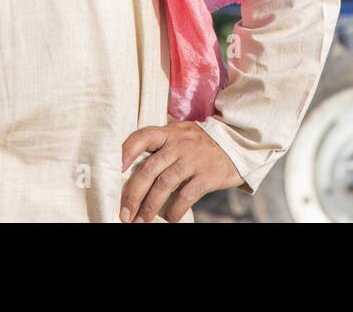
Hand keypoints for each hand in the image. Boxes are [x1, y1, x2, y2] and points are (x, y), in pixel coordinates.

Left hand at [119, 121, 243, 222]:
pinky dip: (175, 210)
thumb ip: (162, 139)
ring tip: (140, 221)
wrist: (238, 143)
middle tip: (124, 213)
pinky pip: (186, 195)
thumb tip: (132, 152)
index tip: (114, 170)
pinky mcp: (207, 175)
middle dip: (133, 193)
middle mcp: (179, 144)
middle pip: (149, 168)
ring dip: (150, 206)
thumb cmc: (202, 142)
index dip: (125, 152)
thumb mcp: (182, 132)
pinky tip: (169, 219)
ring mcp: (193, 159)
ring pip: (165, 184)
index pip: (142, 137)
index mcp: (169, 132)